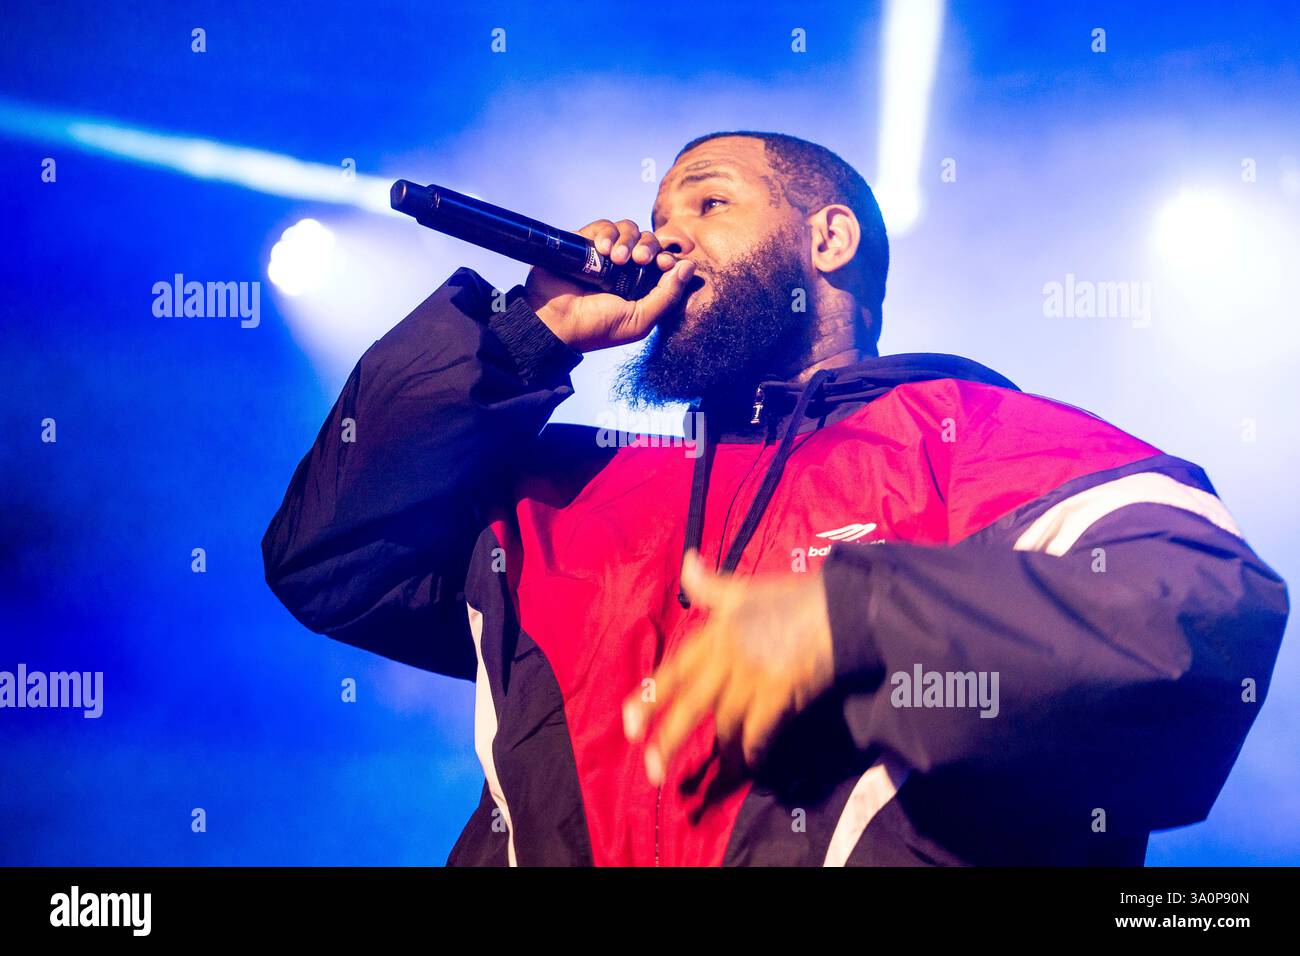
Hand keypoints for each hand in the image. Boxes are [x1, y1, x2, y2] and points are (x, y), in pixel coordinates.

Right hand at [523, 218, 695, 352]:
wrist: (556, 323)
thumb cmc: (597, 328)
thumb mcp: (641, 319)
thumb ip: (668, 295)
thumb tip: (690, 266)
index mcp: (641, 286)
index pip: (663, 260)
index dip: (667, 257)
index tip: (663, 263)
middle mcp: (624, 269)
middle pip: (648, 240)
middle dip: (648, 246)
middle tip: (639, 259)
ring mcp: (604, 255)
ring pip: (628, 229)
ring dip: (628, 239)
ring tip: (617, 257)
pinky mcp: (584, 244)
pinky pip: (604, 226)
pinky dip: (607, 233)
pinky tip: (603, 250)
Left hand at [622, 551, 836, 786]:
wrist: (836, 609)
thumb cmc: (791, 597)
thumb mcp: (742, 588)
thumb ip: (710, 584)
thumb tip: (687, 559)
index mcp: (714, 637)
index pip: (673, 671)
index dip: (649, 699)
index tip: (629, 726)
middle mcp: (725, 661)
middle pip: (690, 707)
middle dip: (669, 742)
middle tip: (652, 773)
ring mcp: (751, 680)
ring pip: (726, 725)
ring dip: (723, 750)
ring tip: (719, 772)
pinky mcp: (778, 696)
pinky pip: (759, 733)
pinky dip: (754, 751)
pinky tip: (754, 762)